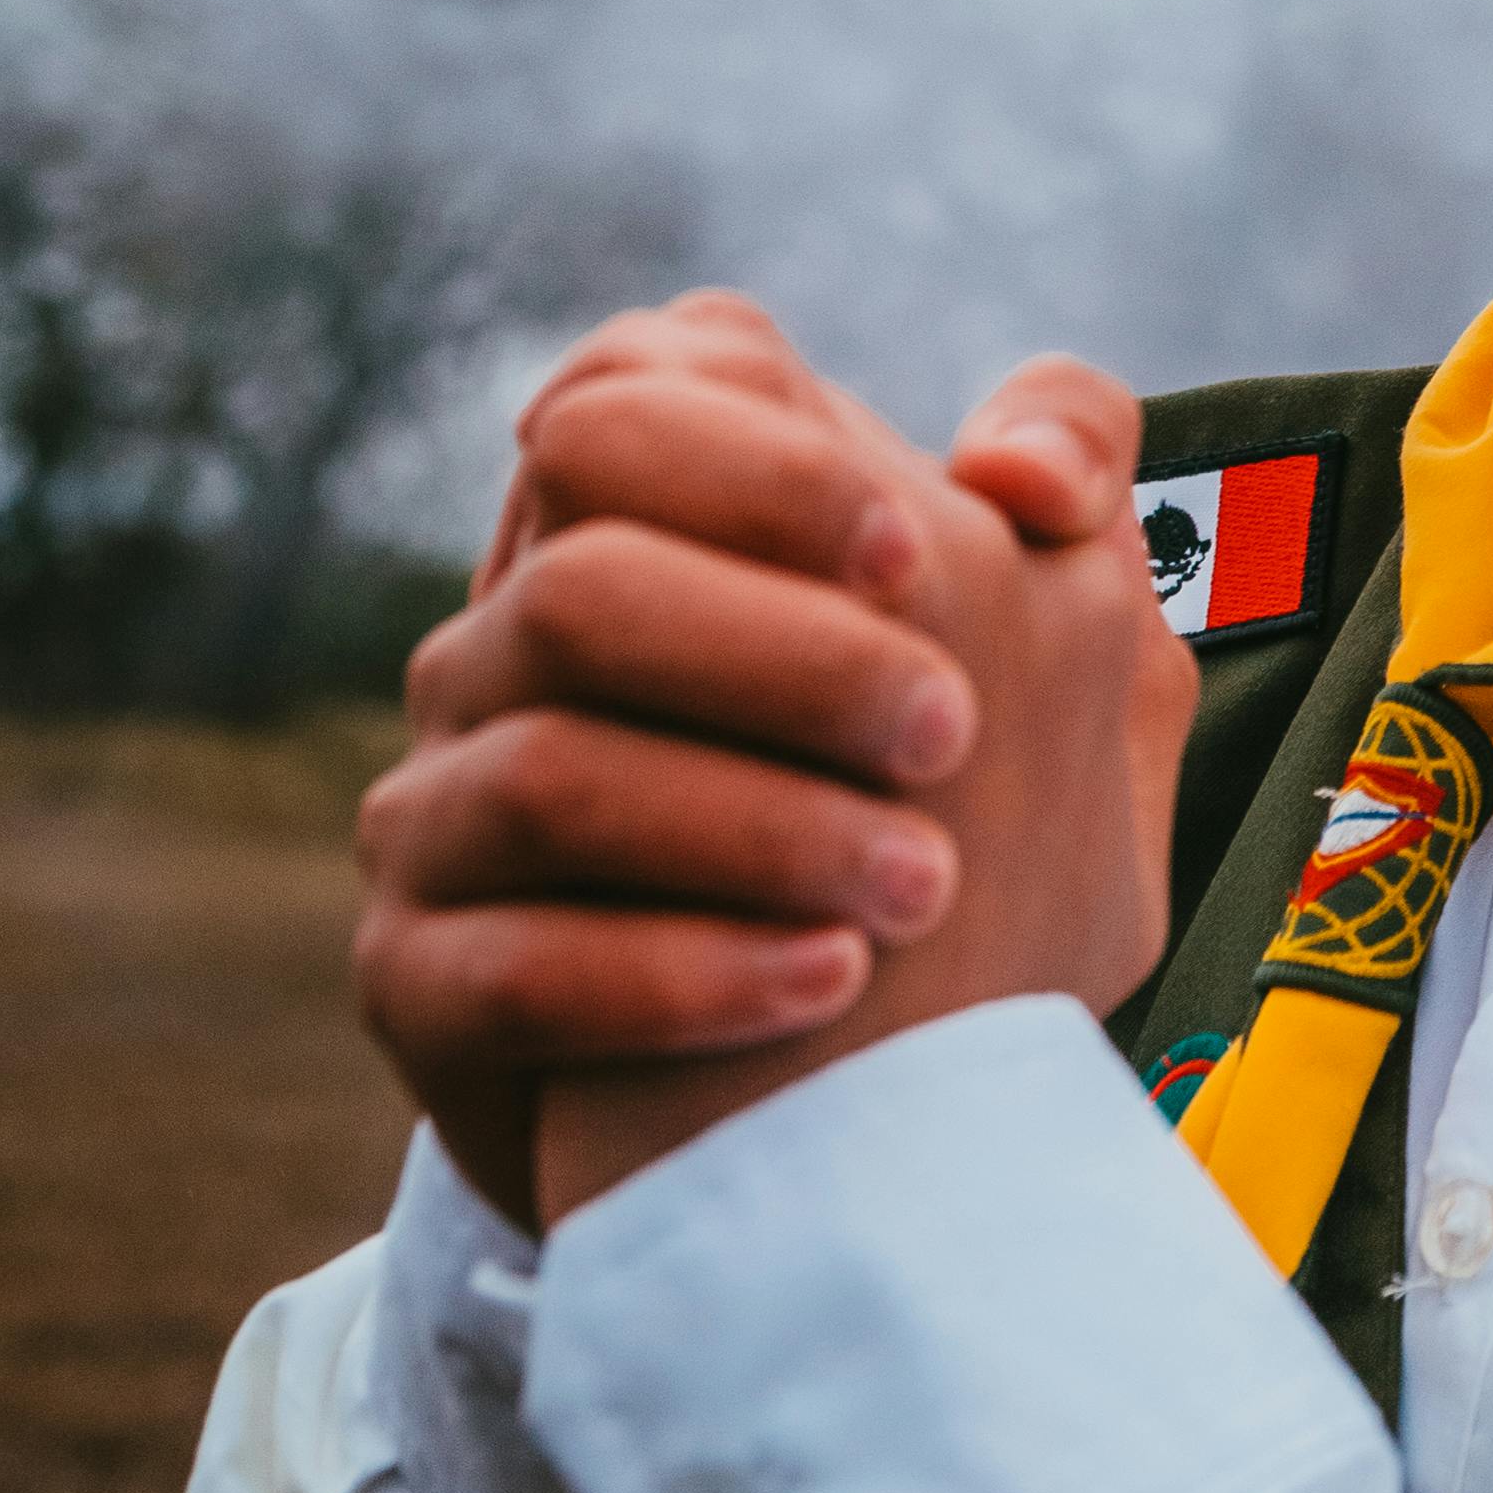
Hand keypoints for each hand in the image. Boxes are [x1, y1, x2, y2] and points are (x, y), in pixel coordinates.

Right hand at [352, 297, 1195, 1232]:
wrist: (827, 1100)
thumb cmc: (949, 828)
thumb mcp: (1050, 666)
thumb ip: (1076, 510)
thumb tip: (1029, 470)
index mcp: (635, 524)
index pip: (621, 392)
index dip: (761, 459)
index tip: (918, 553)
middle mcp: (503, 648)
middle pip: (584, 581)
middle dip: (783, 654)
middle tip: (952, 734)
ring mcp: (438, 811)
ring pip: (548, 774)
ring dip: (757, 825)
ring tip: (923, 884)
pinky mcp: (416, 982)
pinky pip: (512, 967)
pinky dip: (684, 973)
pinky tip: (830, 982)